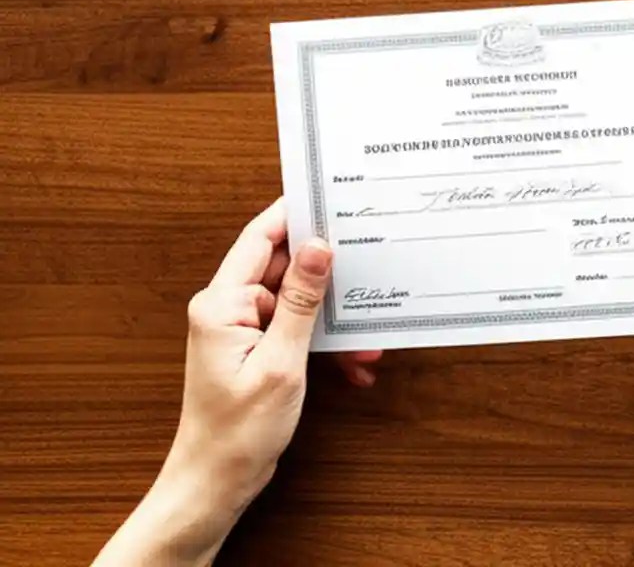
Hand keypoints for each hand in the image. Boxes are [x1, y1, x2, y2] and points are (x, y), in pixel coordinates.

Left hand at [97, 198, 341, 564]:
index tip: (330, 198)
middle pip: (283, 270)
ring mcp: (240, 330)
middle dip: (328, 279)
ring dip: (331, 322)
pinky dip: (323, 346)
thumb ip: (301, 301)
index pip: (260, 239)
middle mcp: (226, 310)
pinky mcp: (254, 350)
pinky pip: (294, 331)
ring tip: (366, 341)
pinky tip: (352, 365)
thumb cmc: (238, 431)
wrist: (216, 483)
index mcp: (221, 304)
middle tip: (368, 271)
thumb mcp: (281, 363)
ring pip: (296, 304)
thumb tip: (318, 248)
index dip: (294, 215)